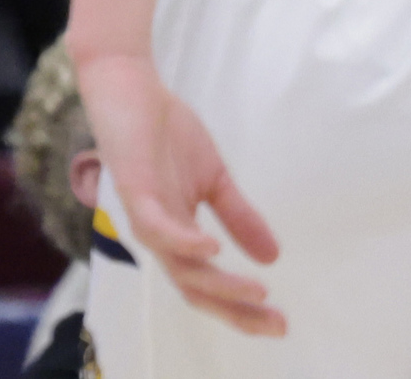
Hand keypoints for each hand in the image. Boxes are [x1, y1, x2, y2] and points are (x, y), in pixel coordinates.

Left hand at [69, 0, 283, 336]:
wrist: (129, 85)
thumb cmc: (163, 131)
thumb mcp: (214, 179)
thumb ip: (238, 216)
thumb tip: (273, 258)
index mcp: (177, 232)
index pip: (206, 284)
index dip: (241, 308)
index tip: (282, 324)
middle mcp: (158, 231)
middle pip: (193, 287)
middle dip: (235, 311)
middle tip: (279, 325)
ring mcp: (144, 210)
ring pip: (177, 265)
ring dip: (217, 283)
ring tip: (257, 291)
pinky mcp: (132, 186)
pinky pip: (154, 225)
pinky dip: (182, 241)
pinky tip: (212, 247)